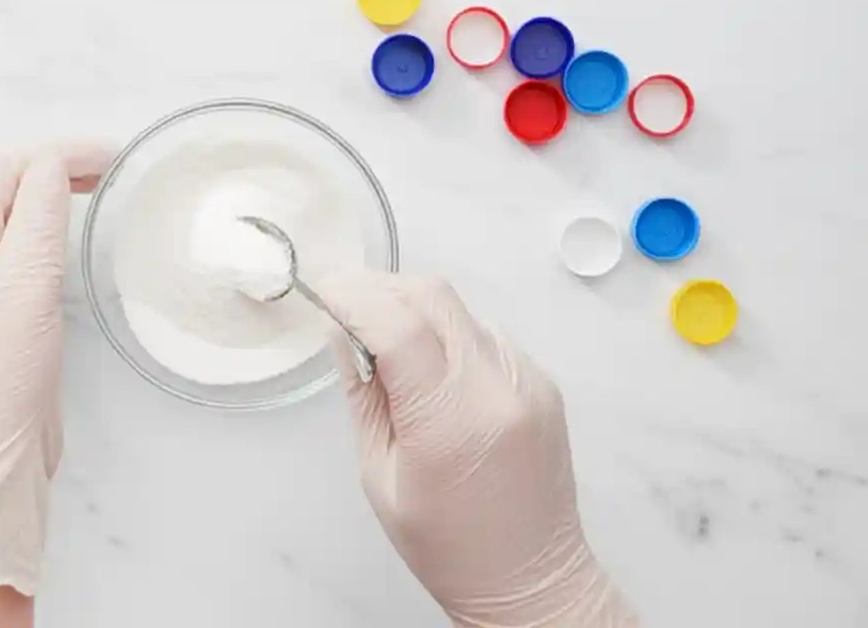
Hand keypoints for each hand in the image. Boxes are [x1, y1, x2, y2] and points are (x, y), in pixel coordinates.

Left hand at [0, 144, 111, 595]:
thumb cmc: (6, 368)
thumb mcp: (26, 280)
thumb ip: (40, 214)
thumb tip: (53, 161)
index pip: (3, 168)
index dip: (58, 152)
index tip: (114, 156)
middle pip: (4, 185)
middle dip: (56, 166)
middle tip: (114, 169)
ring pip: (14, 216)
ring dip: (54, 194)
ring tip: (100, 190)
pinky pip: (21, 248)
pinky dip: (51, 229)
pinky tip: (74, 235)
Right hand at [319, 273, 637, 627]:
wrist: (529, 577)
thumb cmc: (451, 547)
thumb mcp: (379, 476)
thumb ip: (364, 397)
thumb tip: (344, 335)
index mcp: (450, 422)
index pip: (398, 324)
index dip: (354, 296)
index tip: (325, 290)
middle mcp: (497, 390)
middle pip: (434, 297)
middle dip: (382, 290)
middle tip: (347, 305)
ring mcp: (528, 381)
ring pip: (460, 311)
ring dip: (416, 313)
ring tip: (388, 351)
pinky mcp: (542, 383)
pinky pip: (486, 335)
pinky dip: (449, 337)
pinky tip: (432, 372)